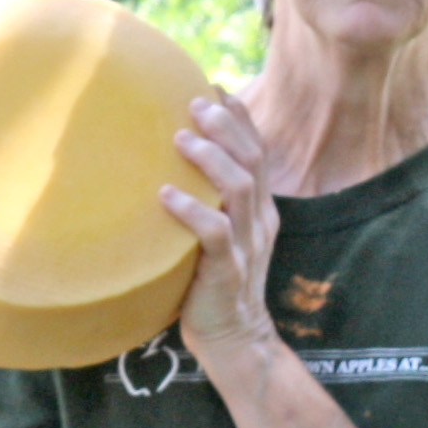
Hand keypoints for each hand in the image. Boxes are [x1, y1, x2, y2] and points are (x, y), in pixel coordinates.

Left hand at [161, 92, 279, 356]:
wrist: (235, 339)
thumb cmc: (213, 284)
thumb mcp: (218, 236)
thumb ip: (208, 203)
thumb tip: (167, 169)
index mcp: (261, 209)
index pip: (258, 152)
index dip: (240, 118)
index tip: (216, 87)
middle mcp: (260, 220)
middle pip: (253, 160)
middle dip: (226, 125)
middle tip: (195, 101)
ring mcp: (247, 245)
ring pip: (239, 188)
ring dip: (211, 159)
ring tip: (180, 138)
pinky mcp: (228, 270)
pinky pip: (215, 233)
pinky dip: (191, 209)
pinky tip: (166, 195)